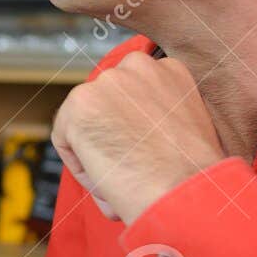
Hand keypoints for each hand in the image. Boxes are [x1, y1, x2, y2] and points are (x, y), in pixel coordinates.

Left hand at [50, 51, 226, 224]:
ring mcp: (107, 82)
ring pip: (84, 122)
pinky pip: (65, 139)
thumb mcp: (184, 129)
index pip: (130, 94)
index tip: (137, 155)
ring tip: (118, 180)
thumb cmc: (191, 174)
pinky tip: (105, 179)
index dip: (130, 130)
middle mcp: (138, 66)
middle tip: (125, 170)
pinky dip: (79, 166)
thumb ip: (155, 116)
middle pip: (104, 104)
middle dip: (110, 137)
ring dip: (95, 153)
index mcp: (168, 69)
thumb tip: (126, 133)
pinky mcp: (80, 103)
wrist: (185, 190)